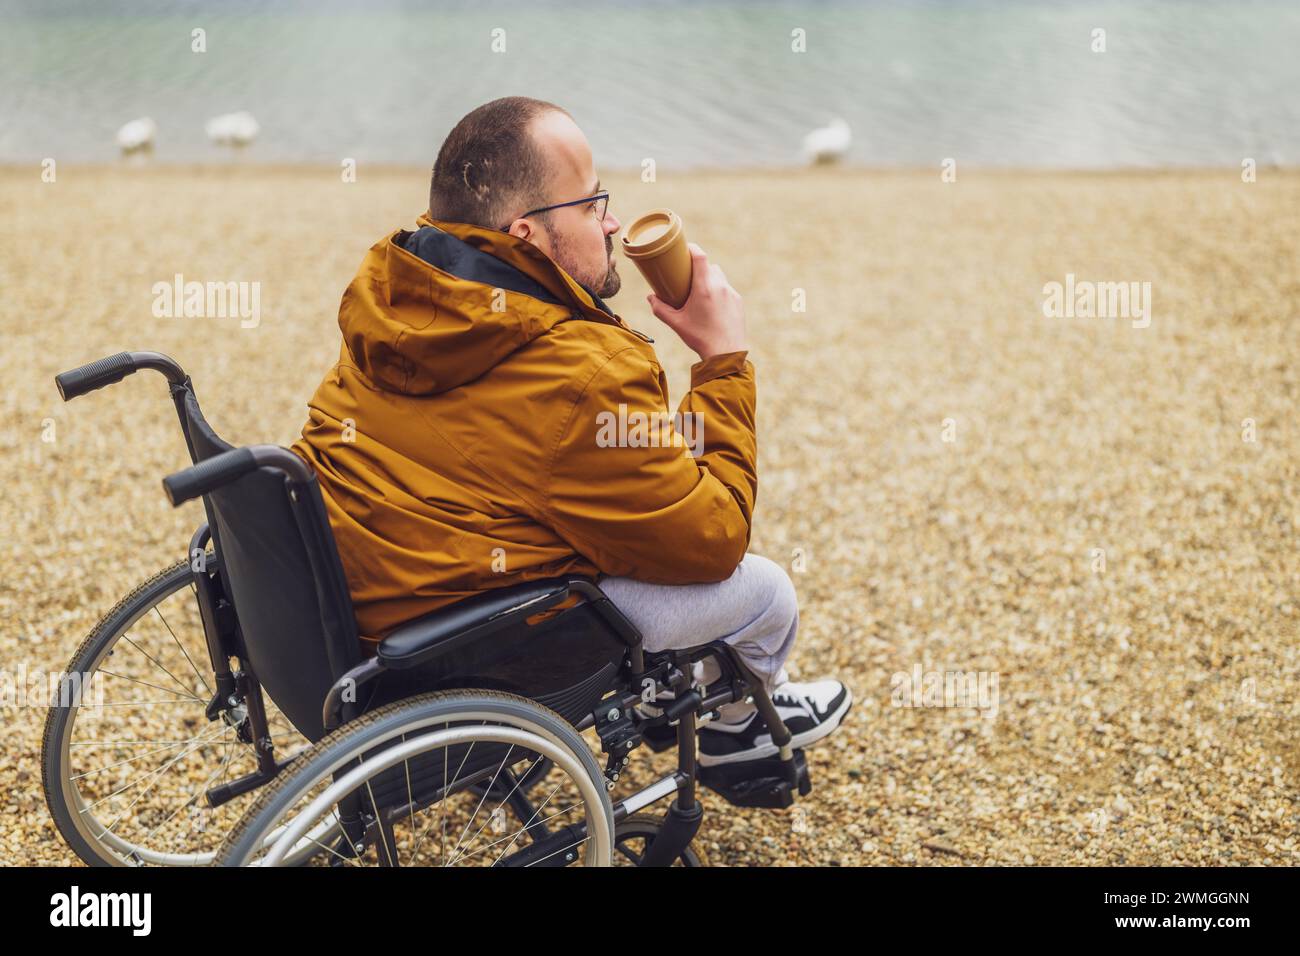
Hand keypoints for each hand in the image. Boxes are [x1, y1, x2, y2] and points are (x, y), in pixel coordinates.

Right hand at [646, 243, 747, 361]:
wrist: (726, 353)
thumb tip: (650, 298)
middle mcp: (720, 286)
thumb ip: (660, 309)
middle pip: (708, 266)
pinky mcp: (738, 301)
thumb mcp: (676, 324)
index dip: (692, 248)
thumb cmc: (700, 338)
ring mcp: (731, 293)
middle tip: (686, 275)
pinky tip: (711, 304)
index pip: (700, 256)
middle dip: (698, 266)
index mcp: (704, 287)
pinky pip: (726, 289)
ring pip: (719, 276)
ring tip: (698, 290)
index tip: (684, 248)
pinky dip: (718, 291)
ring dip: (709, 278)